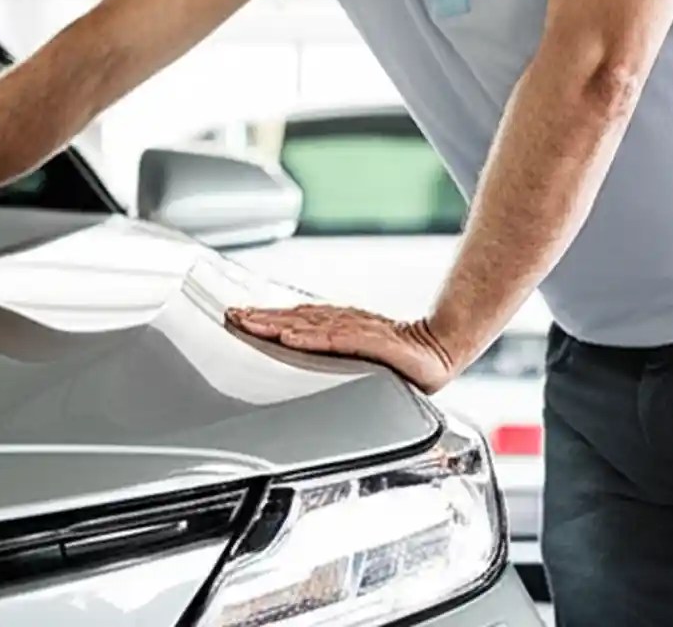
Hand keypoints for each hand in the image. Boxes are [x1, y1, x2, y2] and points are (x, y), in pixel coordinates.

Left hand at [226, 304, 454, 394]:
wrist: (440, 349)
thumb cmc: (400, 356)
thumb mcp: (359, 353)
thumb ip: (332, 349)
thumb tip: (297, 343)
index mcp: (338, 326)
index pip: (294, 319)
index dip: (265, 316)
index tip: (236, 316)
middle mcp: (343, 324)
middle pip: (295, 318)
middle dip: (261, 317)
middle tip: (232, 316)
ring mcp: (358, 331)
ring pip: (309, 324)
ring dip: (277, 323)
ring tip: (251, 324)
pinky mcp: (374, 342)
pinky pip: (337, 339)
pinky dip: (312, 337)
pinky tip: (292, 337)